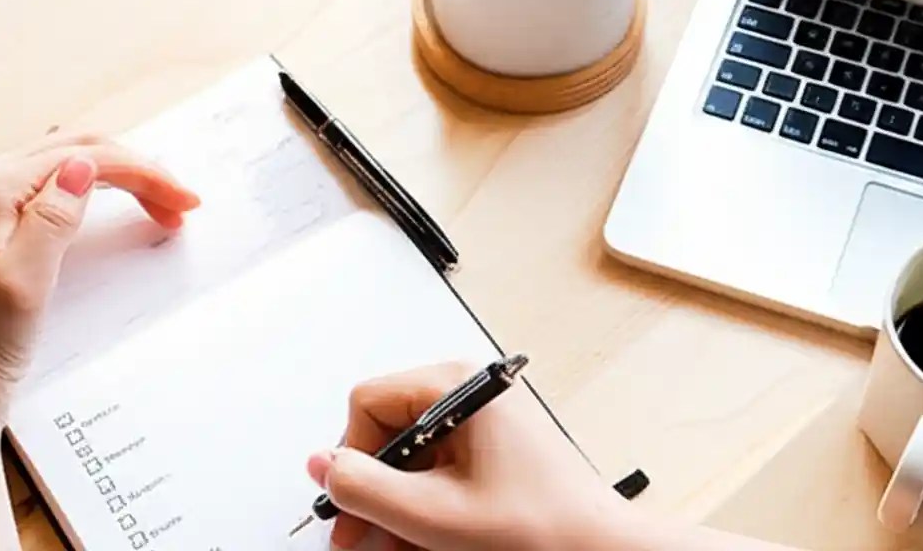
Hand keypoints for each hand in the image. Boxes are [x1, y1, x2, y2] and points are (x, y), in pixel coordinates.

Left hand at [0, 133, 199, 412]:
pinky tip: (115, 201)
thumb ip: (50, 219)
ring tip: (159, 205)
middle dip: (138, 171)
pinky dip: (97, 187)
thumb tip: (82, 168)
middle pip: (81, 150)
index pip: (87, 157)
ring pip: (72, 163)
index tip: (183, 201)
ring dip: (121, 177)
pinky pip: (56, 182)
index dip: (143, 174)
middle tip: (180, 202)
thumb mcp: (20, 284)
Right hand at [307, 363, 643, 550]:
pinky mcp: (496, 443)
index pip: (369, 402)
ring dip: (397, 504)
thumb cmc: (542, 525)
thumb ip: (365, 487)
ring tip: (398, 545)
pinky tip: (425, 539)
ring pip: (413, 454)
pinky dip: (427, 502)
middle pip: (389, 428)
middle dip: (373, 489)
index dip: (351, 458)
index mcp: (461, 388)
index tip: (349, 505)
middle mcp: (473, 392)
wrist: (599, 548)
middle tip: (360, 534)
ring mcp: (486, 417)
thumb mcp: (433, 513)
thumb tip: (323, 464)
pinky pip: (442, 466)